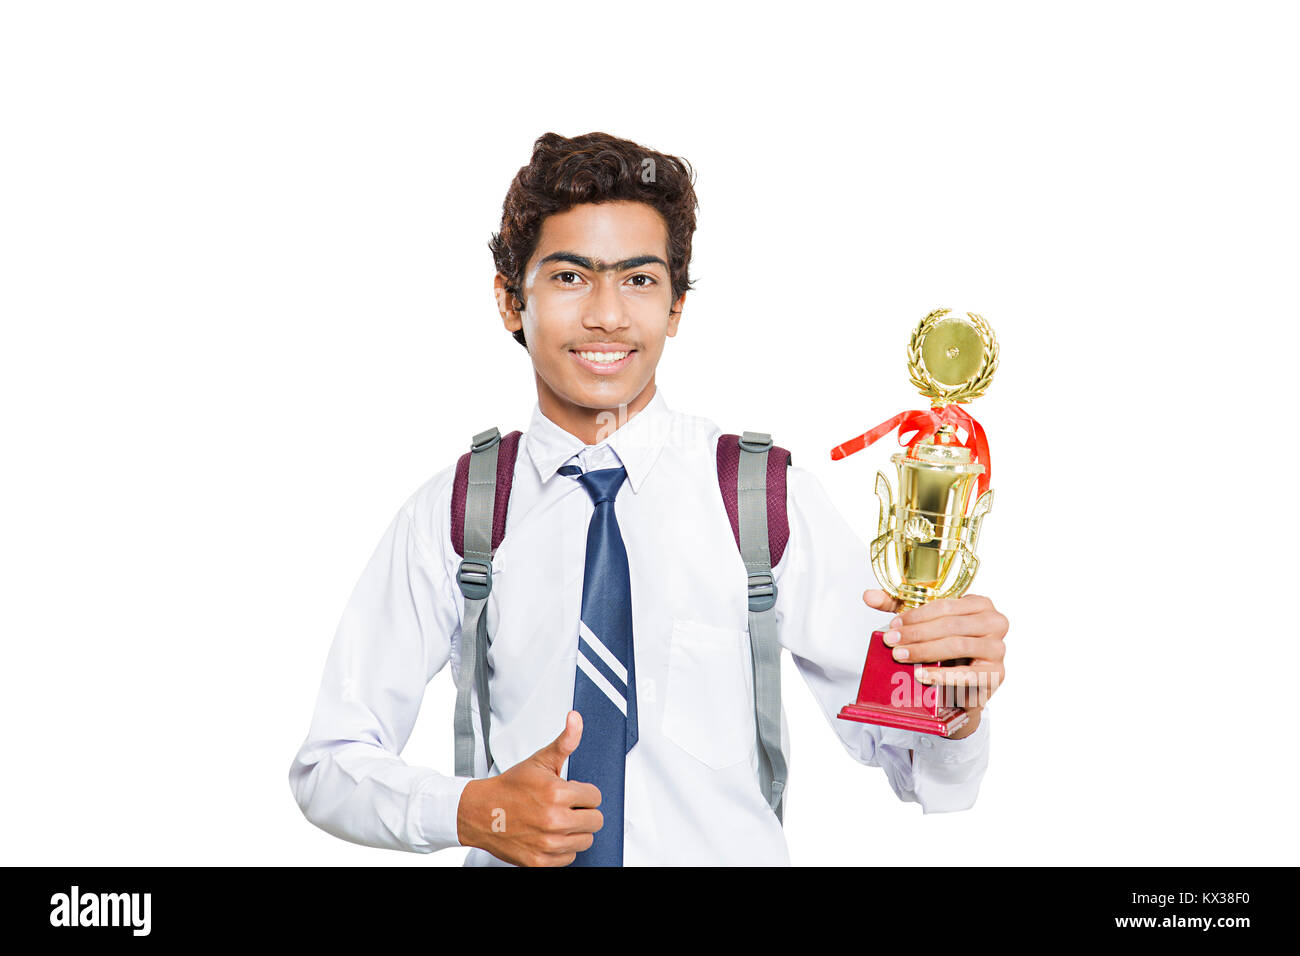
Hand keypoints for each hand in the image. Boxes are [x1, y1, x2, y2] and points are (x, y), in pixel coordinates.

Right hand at [456, 710, 603, 865]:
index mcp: (556, 793)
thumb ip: (565, 741)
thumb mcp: (540, 760)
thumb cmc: (511, 787)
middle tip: (564, 806)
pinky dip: (562, 849)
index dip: (583, 793)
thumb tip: (576, 718)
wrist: (480, 812)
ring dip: (574, 831)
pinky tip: (548, 835)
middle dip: (583, 811)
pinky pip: (569, 858)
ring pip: (585, 840)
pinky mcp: (540, 862)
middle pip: (595, 821)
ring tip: (556, 820)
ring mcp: (547, 844)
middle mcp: (554, 821)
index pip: (595, 798)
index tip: (569, 792)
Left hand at [863, 590, 1007, 738]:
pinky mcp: (996, 674)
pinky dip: (942, 675)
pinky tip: (921, 675)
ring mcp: (998, 648)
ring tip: (900, 656)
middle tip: (892, 641)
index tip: (893, 624)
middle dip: (917, 633)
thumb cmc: (946, 647)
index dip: (917, 615)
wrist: (963, 685)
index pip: (945, 605)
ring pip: (957, 645)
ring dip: (924, 651)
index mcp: (979, 603)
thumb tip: (867, 595)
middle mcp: (995, 622)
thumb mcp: (923, 623)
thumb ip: (897, 606)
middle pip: (950, 625)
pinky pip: (967, 674)